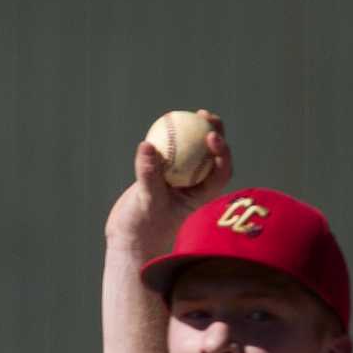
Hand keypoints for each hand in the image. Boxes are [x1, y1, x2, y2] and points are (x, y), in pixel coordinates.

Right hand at [107, 109, 232, 251]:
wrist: (129, 238)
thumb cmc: (142, 227)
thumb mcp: (146, 201)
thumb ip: (148, 174)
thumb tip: (147, 145)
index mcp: (202, 197)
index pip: (220, 172)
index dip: (222, 152)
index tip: (210, 137)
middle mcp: (195, 187)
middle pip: (212, 157)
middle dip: (215, 133)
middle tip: (206, 116)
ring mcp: (182, 180)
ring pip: (194, 152)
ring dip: (195, 132)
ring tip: (191, 113)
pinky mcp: (166, 175)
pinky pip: (172, 152)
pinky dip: (171, 138)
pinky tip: (165, 122)